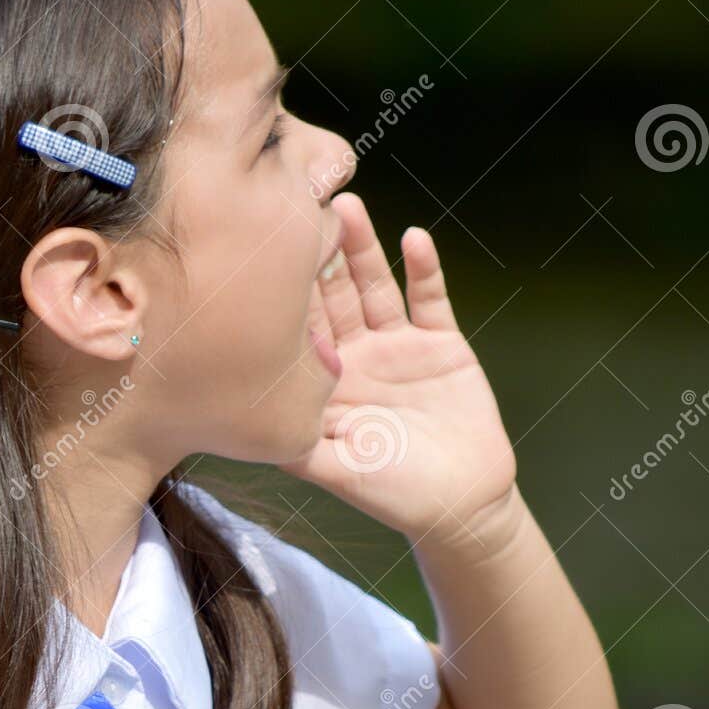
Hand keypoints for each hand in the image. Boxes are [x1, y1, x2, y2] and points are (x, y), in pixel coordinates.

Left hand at [281, 193, 518, 550]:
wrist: (461, 503)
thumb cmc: (393, 494)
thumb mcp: (335, 470)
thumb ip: (296, 444)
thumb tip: (246, 420)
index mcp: (323, 381)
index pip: (296, 327)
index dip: (280, 291)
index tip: (260, 249)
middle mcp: (355, 354)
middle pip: (331, 293)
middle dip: (316, 251)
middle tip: (298, 205)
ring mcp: (397, 344)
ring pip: (374, 286)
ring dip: (363, 247)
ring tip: (348, 207)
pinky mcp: (440, 341)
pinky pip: (430, 298)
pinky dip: (424, 268)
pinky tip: (414, 238)